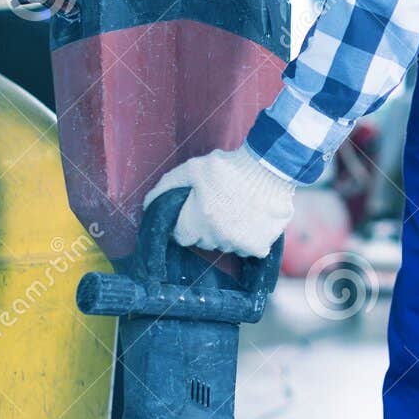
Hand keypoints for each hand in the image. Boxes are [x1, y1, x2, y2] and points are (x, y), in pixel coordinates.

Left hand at [143, 146, 295, 258]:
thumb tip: (147, 204)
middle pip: (204, 241)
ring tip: (236, 210)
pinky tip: (251, 220)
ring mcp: (241, 243)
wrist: (270, 168)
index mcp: (200, 220)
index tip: (194, 211)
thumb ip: (167, 186)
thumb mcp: (192, 168)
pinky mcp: (260, 245)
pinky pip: (248, 250)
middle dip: (205, 227)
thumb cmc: (229, 167)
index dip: (185, 222)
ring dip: (227, 233)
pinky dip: (248, 239)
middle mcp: (219, 236)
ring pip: (225, 246)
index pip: (181, 236)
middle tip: (217, 206)